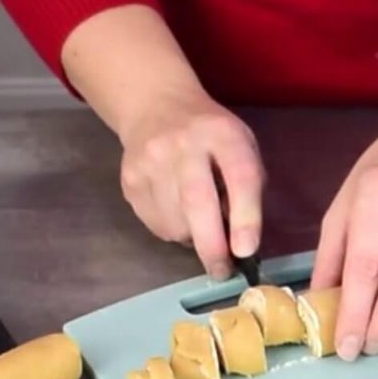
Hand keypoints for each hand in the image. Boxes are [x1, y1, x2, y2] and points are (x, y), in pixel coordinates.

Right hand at [118, 88, 263, 277]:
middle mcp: (184, 144)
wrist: (156, 107)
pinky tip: (176, 211)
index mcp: (223, 134)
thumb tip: (241, 242)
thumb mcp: (241, 146)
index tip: (246, 251)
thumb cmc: (211, 137)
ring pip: (173, 222)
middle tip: (221, 271)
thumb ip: (247, 186)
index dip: (245, 216)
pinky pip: (154, 223)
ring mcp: (150, 160)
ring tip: (198, 222)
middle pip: (197, 202)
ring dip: (191, 237)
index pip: (239, 176)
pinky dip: (171, 230)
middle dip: (212, 245)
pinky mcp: (130, 179)